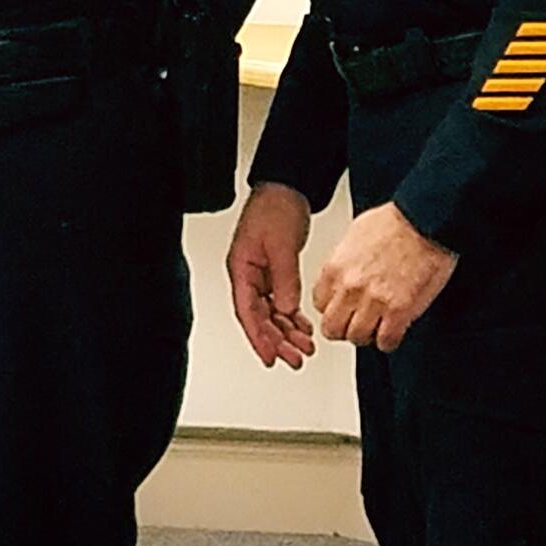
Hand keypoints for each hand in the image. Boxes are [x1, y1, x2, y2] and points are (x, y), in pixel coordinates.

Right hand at [227, 183, 317, 369]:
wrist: (288, 187)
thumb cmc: (275, 206)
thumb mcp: (280, 244)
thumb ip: (283, 279)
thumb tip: (287, 309)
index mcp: (241, 268)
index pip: (247, 312)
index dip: (258, 338)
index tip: (269, 357)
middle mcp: (248, 275)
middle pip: (260, 318)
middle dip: (276, 341)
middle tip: (294, 358)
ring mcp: (261, 274)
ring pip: (272, 313)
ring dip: (287, 332)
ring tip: (304, 348)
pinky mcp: (275, 271)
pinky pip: (282, 301)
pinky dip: (292, 316)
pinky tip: (304, 327)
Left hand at [312, 202, 457, 352]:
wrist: (425, 221)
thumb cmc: (396, 222)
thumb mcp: (354, 235)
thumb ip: (343, 262)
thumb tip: (342, 276)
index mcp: (336, 269)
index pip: (319, 304)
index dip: (334, 307)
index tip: (344, 308)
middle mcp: (350, 287)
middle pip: (332, 328)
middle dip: (345, 328)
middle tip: (359, 322)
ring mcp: (373, 301)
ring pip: (357, 338)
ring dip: (369, 334)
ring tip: (380, 325)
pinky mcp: (399, 311)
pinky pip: (386, 342)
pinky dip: (390, 339)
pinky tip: (396, 328)